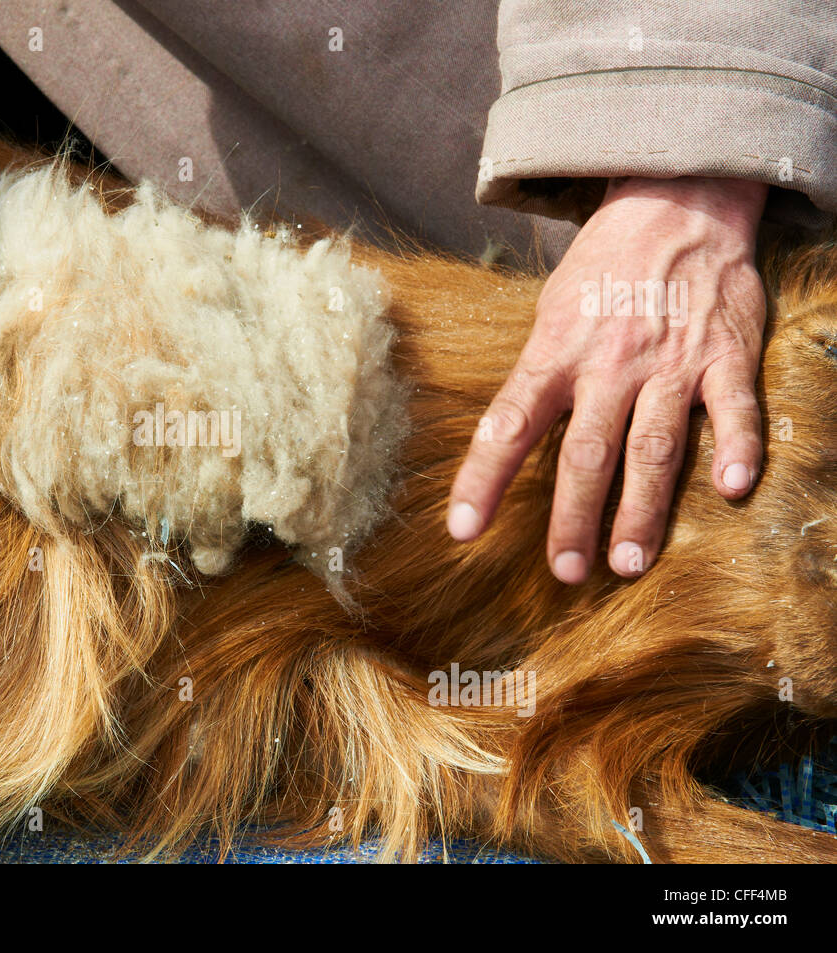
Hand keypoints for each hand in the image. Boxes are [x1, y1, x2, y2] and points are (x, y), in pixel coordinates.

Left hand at [447, 176, 769, 582]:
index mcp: (556, 352)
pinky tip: (732, 489)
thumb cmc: (602, 268)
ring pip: (653, 447)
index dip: (483, 480)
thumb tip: (508, 437)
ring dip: (643, 509)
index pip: (507, 425)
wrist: (673, 201)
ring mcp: (671, 361)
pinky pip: (734, 409)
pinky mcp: (726, 355)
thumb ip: (540, 376)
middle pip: (586, 452)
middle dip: (573, 517)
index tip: (464, 529)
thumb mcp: (551, 313)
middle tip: (566, 572)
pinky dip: (738, 448)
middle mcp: (609, 362)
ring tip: (629, 562)